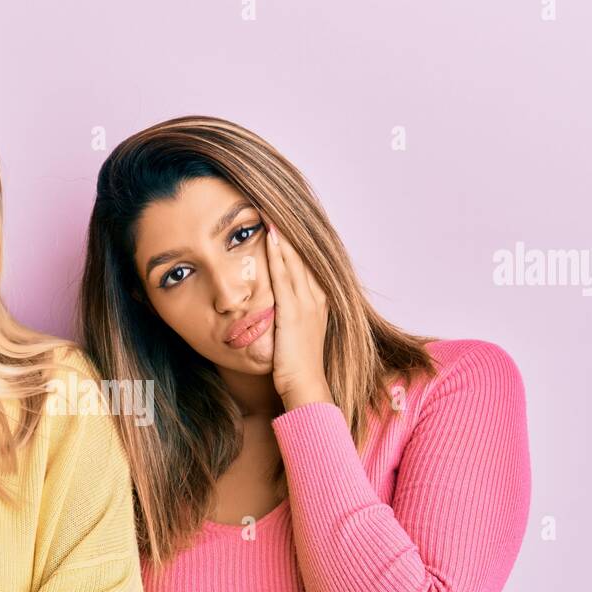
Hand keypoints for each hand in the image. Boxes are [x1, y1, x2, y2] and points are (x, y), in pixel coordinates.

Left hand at [263, 223, 333, 410]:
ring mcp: (307, 303)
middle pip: (303, 255)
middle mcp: (318, 297)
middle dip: (289, 230)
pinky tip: (270, 237)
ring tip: (270, 209)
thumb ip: (291, 314)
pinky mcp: (294, 312)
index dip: (295, 239)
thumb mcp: (297, 333)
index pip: (308, 262)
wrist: (305, 388)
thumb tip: (278, 304)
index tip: (281, 217)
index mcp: (321, 300)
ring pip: (295, 260)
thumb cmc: (297, 366)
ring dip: (282, 234)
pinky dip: (278, 255)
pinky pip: (285, 277)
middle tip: (275, 203)